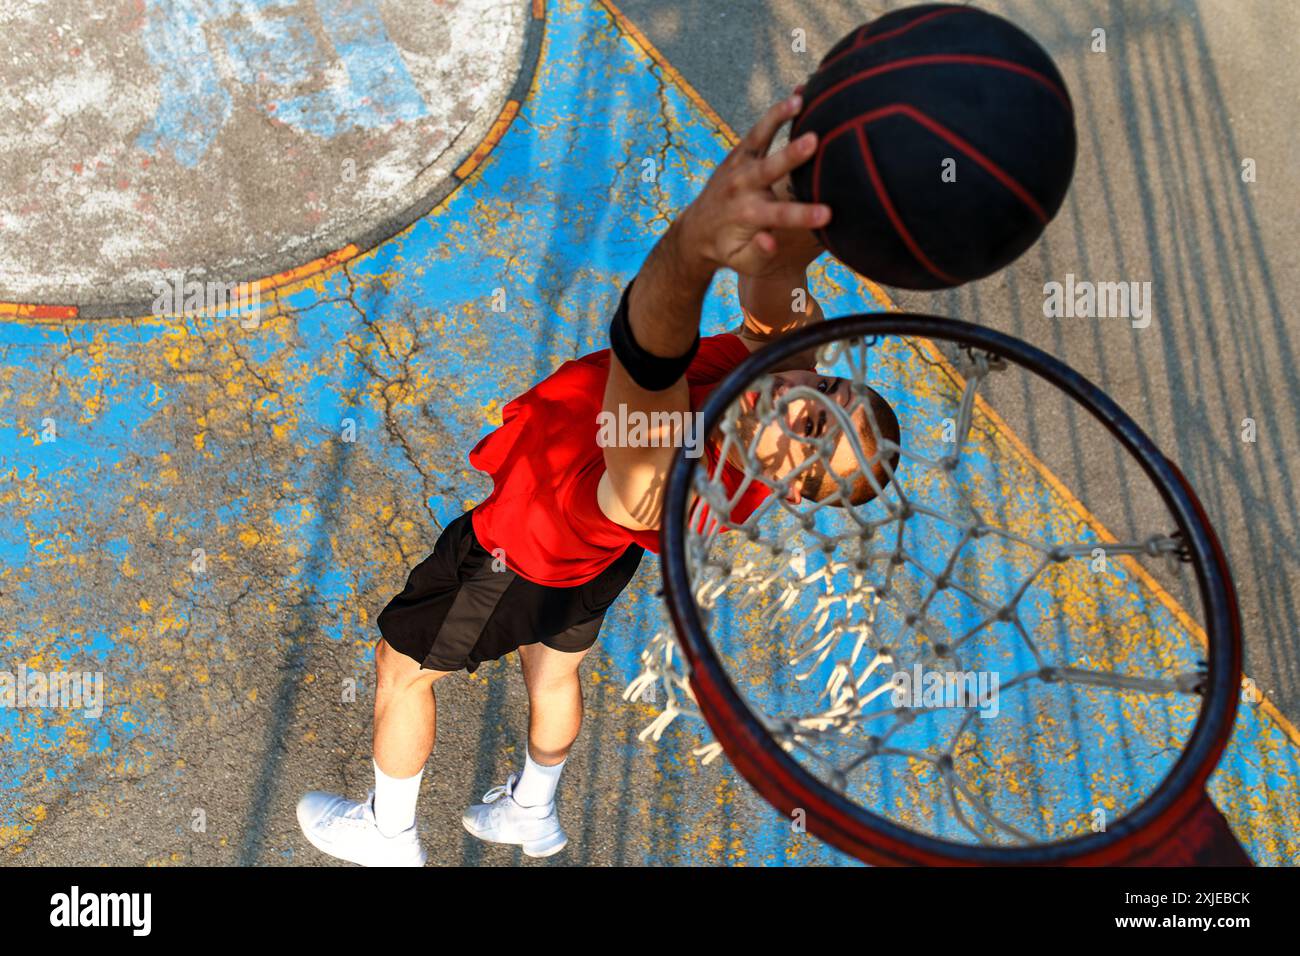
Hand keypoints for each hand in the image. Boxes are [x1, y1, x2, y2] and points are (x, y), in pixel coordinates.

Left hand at [679, 94, 830, 277]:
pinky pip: (759, 130)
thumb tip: (770, 241)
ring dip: (779, 119)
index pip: (780, 216)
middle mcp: (741, 187)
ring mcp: (739, 167)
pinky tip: (799, 95)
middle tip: (814, 142)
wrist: (696, 231)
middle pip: (768, 169)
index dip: (803, 215)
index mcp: (747, 216)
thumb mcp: (742, 263)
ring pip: (760, 139)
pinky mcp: (740, 153)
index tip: (828, 214)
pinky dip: (777, 113)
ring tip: (800, 101)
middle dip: (790, 156)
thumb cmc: (729, 250)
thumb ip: (758, 255)